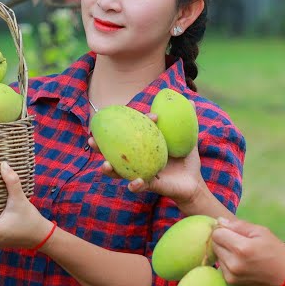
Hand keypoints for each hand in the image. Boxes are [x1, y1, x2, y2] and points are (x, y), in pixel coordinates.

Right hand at [87, 112, 206, 207]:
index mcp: (141, 145)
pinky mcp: (147, 185)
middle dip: (99, 146)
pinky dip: (134, 185)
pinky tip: (134, 182)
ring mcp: (139, 172)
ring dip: (109, 169)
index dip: (135, 122)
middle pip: (113, 151)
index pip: (130, 131)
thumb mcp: (187, 140)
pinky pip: (137, 186)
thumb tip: (191, 99)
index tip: (154, 116)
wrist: (193, 183)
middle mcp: (136, 158)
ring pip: (118, 171)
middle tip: (91, 139)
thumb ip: (188, 121)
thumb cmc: (186, 160)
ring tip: (104, 165)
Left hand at [210, 215, 284, 285]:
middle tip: (239, 241)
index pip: (217, 234)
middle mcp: (233, 263)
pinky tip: (242, 262)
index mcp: (241, 248)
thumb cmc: (278, 254)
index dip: (223, 229)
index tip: (232, 230)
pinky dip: (227, 261)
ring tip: (243, 252)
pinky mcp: (231, 282)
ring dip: (225, 251)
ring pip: (217, 255)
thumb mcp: (262, 232)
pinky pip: (222, 266)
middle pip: (214, 244)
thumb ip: (239, 225)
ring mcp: (231, 274)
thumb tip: (220, 221)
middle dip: (223, 239)